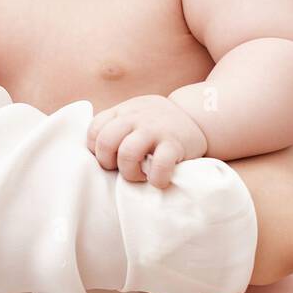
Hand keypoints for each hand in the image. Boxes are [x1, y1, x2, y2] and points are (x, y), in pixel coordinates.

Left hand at [86, 94, 207, 189]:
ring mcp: (155, 129)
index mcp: (123, 111)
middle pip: (106, 141)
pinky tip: (158, 181)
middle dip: (108, 162)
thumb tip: (93, 152)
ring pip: (127, 153)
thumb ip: (116, 125)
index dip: (96, 150)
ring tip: (139, 176)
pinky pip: (159, 165)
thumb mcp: (135, 114)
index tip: (109, 158)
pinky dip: (156, 179)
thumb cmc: (158, 124)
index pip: (95, 129)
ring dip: (129, 173)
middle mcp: (136, 116)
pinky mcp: (174, 143)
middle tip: (121, 169)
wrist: (199, 117)